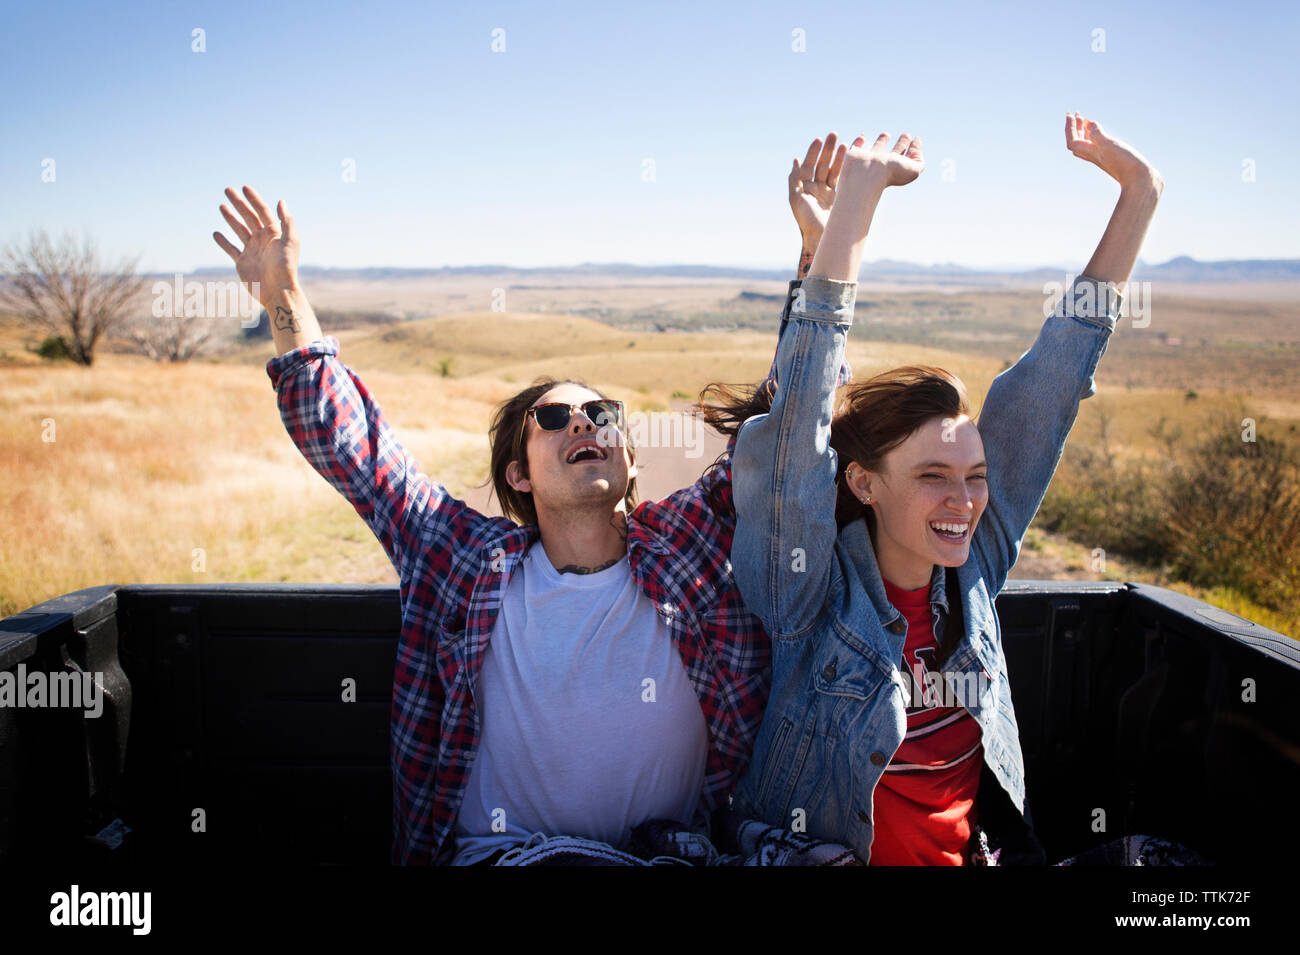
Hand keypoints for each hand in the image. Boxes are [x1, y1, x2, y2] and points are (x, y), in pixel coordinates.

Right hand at [212, 185, 299, 306]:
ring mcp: (252, 251)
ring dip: (230, 218)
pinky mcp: (242, 263)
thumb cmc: (286, 267)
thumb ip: (286, 221)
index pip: (262, 211)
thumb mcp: (290, 241)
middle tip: (227, 189)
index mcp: (274, 234)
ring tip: (221, 206)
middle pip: (248, 217)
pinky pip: (231, 249)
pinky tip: (216, 233)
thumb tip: (281, 201)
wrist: (278, 291)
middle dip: (238, 203)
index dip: (253, 199)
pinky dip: (223, 242)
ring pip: (239, 230)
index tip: (244, 187)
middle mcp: (263, 240)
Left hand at [789, 133, 863, 242]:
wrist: (822, 238)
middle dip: (827, 149)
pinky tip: (852, 158)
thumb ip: (795, 180)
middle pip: (822, 163)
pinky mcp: (840, 197)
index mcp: (804, 187)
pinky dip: (847, 168)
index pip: (808, 165)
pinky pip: (844, 179)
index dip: (813, 152)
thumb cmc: (806, 220)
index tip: (819, 140)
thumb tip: (796, 161)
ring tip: (846, 143)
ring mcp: (828, 191)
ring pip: (833, 169)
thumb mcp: (796, 199)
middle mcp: (815, 187)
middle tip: (834, 134)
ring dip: (839, 156)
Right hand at [836, 132, 924, 198]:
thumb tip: (916, 144)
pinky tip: (862, 136)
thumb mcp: (913, 170)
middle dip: (901, 144)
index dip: (913, 149)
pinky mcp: (854, 156)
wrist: (866, 175)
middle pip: (894, 153)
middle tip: (906, 135)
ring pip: (877, 149)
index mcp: (896, 168)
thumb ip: (918, 160)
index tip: (916, 139)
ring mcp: (868, 160)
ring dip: (882, 141)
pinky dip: (858, 142)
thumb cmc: (890, 173)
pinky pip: (855, 147)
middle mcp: (883, 165)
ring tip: (886, 134)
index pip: (906, 158)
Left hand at [1065, 113, 1162, 193]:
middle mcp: (1095, 155)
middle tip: (1075, 115)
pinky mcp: (1112, 158)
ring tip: (1083, 120)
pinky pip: (1097, 145)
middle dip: (1074, 128)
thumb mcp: (1110, 146)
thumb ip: (1098, 135)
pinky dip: (1094, 135)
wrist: (1139, 180)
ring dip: (1082, 131)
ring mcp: (1103, 157)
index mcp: (1091, 152)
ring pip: (1086, 144)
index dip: (1069, 128)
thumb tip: (1090, 124)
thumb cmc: (1125, 163)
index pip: (1072, 141)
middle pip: (1077, 142)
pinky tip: (1098, 130)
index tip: (1070, 115)